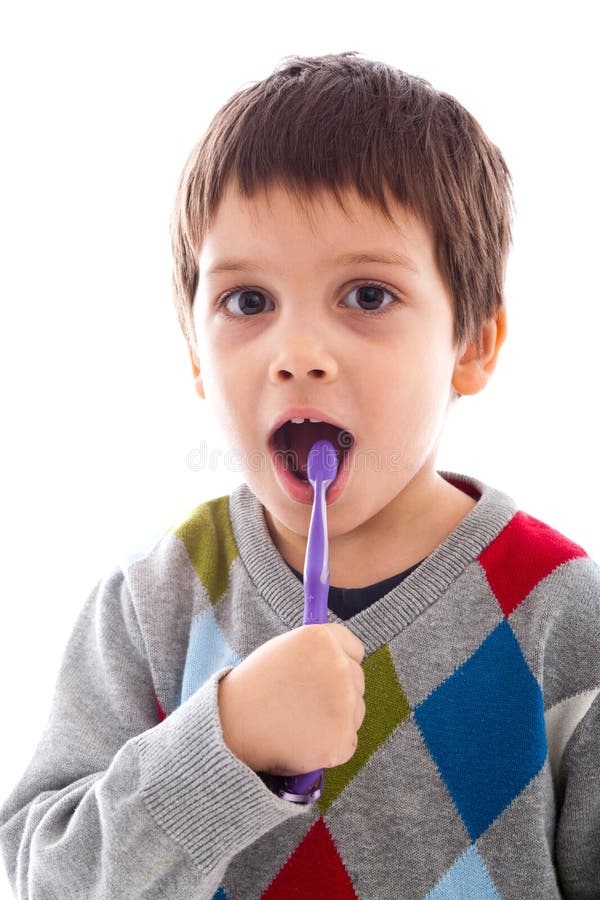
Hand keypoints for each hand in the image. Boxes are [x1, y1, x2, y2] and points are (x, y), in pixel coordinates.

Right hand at [217, 623, 365, 775]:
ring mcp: (344, 703)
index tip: (324, 678)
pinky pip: (348, 742)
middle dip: (338, 694)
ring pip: (356, 712)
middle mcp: (339, 666)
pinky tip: (304, 741)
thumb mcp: (284, 649)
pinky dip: (331, 746)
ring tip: (299, 722)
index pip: (355, 650)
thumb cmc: (254, 688)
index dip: (340, 664)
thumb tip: (344, 659)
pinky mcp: (342, 737)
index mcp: (323, 639)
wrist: (231, 726)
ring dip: (337, 720)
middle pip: (358, 681)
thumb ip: (318, 651)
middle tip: (303, 704)